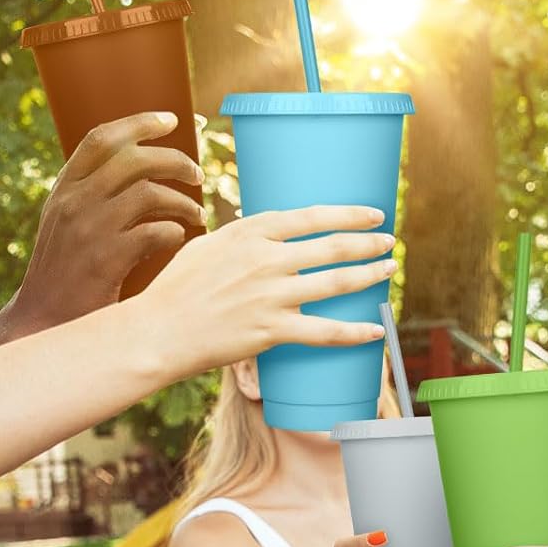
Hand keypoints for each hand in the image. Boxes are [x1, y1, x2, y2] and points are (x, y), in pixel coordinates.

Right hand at [17, 111, 206, 319]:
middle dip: (174, 160)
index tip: (169, 120)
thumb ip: (94, 197)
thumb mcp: (68, 225)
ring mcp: (90, 229)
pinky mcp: (107, 259)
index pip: (101, 138)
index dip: (138, 123)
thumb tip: (138, 176)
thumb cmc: (65, 276)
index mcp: (65, 189)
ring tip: (197, 217)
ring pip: (150, 192)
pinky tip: (181, 241)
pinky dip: (176, 233)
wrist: (42, 321)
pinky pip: (156, 232)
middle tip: (197, 175)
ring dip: (183, 202)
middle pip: (133, 158)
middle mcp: (75, 202)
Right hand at [145, 205, 396, 372]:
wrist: (159, 331)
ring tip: (388, 271)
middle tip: (389, 242)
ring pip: (334, 283)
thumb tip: (260, 229)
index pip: (310, 217)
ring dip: (368, 276)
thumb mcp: (207, 247)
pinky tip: (376, 330)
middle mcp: (265, 260)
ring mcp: (271, 295)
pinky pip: (324, 332)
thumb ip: (240, 238)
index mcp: (249, 234)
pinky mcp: (272, 330)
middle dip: (366, 242)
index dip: (347, 214)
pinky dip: (354, 332)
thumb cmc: (177, 289)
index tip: (372, 215)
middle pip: (330, 246)